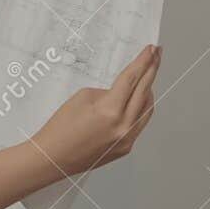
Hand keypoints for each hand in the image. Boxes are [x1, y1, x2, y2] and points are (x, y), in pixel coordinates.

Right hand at [32, 44, 159, 173]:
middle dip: (152, 70)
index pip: (132, 78)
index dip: (143, 61)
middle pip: (145, 91)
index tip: (151, 50)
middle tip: (156, 56)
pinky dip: (141, 108)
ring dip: (149, 90)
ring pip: (147, 108)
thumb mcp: (82, 99)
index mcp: (110, 110)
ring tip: (148, 75)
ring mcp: (127, 139)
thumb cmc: (60, 129)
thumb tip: (122, 92)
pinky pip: (140, 123)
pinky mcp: (125, 148)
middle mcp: (123, 126)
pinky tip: (139, 99)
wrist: (53, 158)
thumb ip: (107, 92)